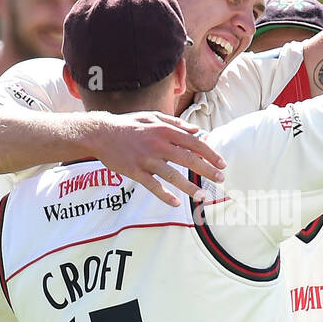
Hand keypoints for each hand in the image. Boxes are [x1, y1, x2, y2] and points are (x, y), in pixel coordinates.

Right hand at [89, 112, 226, 206]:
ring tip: (202, 196)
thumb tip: (197, 131)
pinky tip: (176, 203)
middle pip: (188, 159)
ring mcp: (146, 159)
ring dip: (189, 187)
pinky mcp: (135, 171)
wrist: (100, 133)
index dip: (210, 153)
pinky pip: (152, 186)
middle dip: (207, 170)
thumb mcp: (152, 117)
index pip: (194, 142)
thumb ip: (175, 124)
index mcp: (164, 130)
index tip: (222, 164)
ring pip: (172, 175)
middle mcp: (158, 144)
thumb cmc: (129, 125)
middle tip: (220, 180)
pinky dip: (165, 196)